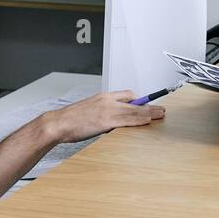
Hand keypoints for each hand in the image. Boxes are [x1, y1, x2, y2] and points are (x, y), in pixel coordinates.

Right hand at [44, 91, 164, 143]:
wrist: (57, 124)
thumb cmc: (71, 120)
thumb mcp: (90, 111)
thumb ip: (104, 113)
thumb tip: (115, 120)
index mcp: (103, 97)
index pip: (126, 94)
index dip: (140, 100)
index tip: (148, 103)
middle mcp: (107, 101)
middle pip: (134, 102)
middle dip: (149, 105)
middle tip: (161, 109)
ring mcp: (107, 110)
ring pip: (133, 111)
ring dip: (149, 113)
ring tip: (160, 115)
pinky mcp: (105, 121)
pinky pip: (127, 120)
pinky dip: (139, 120)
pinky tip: (147, 121)